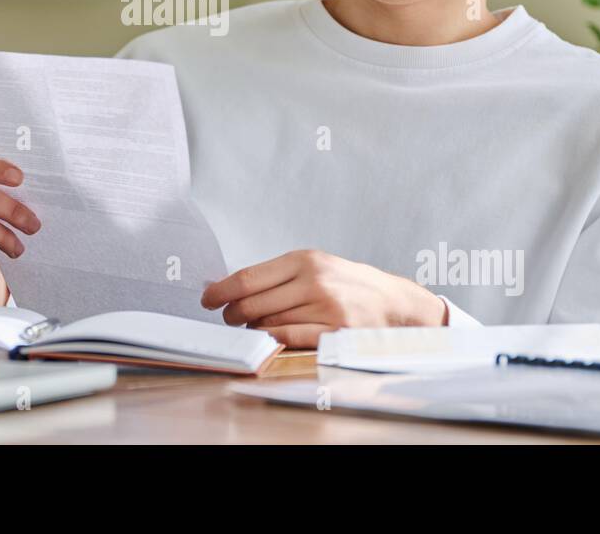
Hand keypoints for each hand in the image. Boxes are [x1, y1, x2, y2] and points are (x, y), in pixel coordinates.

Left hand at [200, 249, 447, 347]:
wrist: (392, 301)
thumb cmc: (345, 284)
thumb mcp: (315, 266)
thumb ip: (277, 276)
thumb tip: (228, 287)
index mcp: (304, 260)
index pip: (248, 277)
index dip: (221, 291)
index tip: (207, 299)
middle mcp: (314, 280)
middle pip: (253, 303)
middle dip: (233, 315)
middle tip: (229, 319)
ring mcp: (325, 307)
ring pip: (269, 323)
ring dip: (254, 329)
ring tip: (253, 327)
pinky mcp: (335, 331)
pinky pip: (290, 338)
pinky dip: (273, 340)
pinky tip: (269, 338)